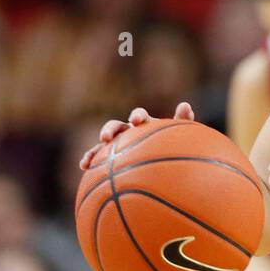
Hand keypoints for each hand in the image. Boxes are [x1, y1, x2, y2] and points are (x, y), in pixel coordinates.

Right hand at [79, 101, 195, 169]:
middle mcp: (129, 132)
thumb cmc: (172, 144)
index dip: (137, 116)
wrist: (166, 159)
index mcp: (144, 124)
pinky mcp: (111, 157)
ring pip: (104, 144)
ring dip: (95, 149)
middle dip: (110, 130)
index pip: (139, 116)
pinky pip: (99, 159)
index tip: (136, 121)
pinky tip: (84, 166)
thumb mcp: (179, 134)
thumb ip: (182, 121)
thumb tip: (185, 105)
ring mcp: (118, 144)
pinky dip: (91, 159)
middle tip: (106, 137)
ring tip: (88, 159)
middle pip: (117, 127)